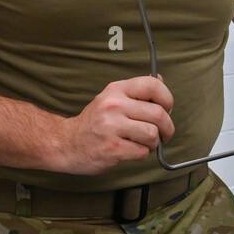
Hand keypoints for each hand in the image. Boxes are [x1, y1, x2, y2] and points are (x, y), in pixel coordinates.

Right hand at [56, 76, 174, 173]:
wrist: (67, 143)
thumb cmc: (94, 122)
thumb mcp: (111, 98)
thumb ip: (135, 92)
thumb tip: (160, 79)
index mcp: (116, 90)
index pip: (153, 85)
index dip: (167, 99)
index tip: (166, 109)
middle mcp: (114, 105)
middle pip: (158, 114)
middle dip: (166, 128)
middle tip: (163, 134)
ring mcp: (112, 127)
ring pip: (152, 134)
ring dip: (153, 143)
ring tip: (143, 143)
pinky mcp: (112, 148)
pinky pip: (142, 151)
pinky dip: (142, 154)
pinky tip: (131, 150)